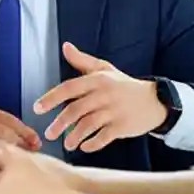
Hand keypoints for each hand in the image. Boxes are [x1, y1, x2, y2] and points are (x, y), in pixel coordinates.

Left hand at [32, 42, 166, 152]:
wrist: (156, 100)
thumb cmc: (124, 85)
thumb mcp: (105, 69)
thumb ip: (82, 60)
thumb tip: (65, 46)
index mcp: (97, 80)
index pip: (70, 88)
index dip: (51, 98)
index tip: (37, 109)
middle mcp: (104, 95)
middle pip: (76, 110)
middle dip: (60, 124)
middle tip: (49, 134)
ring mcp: (114, 111)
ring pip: (89, 125)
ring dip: (74, 136)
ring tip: (67, 144)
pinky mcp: (123, 126)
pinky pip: (104, 137)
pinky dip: (92, 144)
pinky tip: (84, 147)